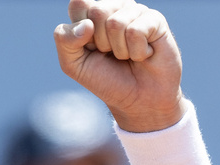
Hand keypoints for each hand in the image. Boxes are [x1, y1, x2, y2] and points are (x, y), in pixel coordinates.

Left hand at [54, 0, 185, 131]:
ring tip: (127, 56)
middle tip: (110, 55)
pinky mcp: (154, 19)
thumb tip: (87, 25)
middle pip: (97, 11)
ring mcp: (134, 11)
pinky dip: (137, 52)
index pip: (78, 4)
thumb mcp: (73, 65)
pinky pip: (136, 31)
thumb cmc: (105, 79)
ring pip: (116, 23)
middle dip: (101, 43)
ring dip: (120, 50)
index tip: (89, 48)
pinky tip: (143, 55)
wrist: (137, 100)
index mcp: (90, 14)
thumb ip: (65, 40)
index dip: (79, 32)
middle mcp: (112, 7)